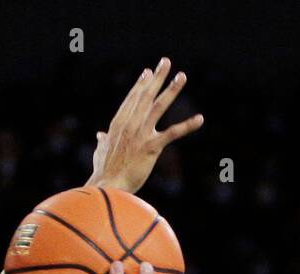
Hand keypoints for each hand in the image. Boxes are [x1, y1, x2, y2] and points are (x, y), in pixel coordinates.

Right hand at [88, 57, 203, 193]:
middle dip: (156, 78)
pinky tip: (200, 119)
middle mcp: (130, 125)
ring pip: (158, 107)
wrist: (107, 185)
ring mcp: (141, 134)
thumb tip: (99, 136)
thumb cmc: (103, 172)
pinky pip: (172, 133)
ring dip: (171, 90)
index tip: (148, 72)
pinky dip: (187, 126)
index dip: (140, 85)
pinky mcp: (151, 147)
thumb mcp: (100, 152)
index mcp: (118, 125)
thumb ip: (102, 142)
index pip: (131, 100)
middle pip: (145, 96)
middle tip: (165, 62)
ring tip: (181, 76)